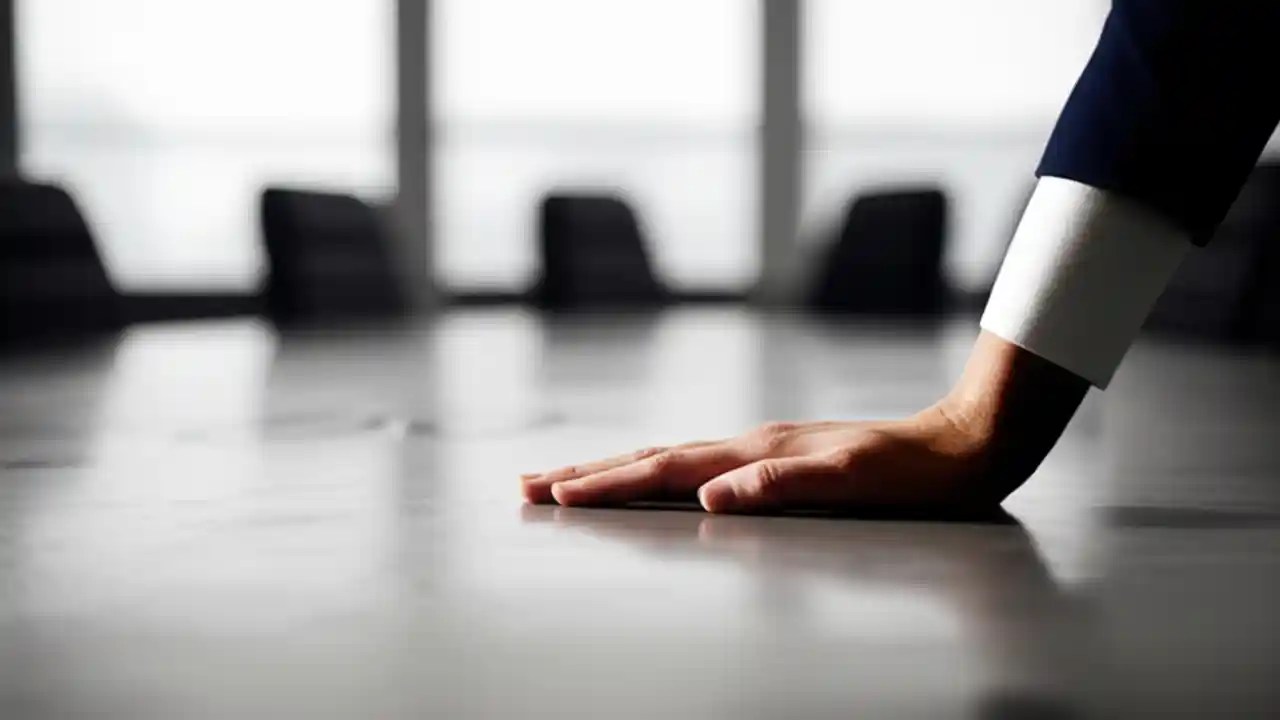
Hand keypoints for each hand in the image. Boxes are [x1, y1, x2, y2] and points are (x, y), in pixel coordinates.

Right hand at [520, 332, 1088, 514]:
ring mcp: (762, 448)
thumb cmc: (910, 473)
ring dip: (614, 469)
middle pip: (651, 457)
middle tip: (530, 483)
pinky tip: (655, 477)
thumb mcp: (851, 481)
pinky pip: (698, 464)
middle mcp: (750, 446)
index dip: (608, 484)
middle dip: (589, 473)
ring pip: (670, 457)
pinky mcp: (778, 457)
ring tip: (570, 477)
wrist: (962, 443)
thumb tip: (709, 495)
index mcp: (756, 453)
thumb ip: (779, 485)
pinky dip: (657, 471)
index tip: (555, 494)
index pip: (665, 469)